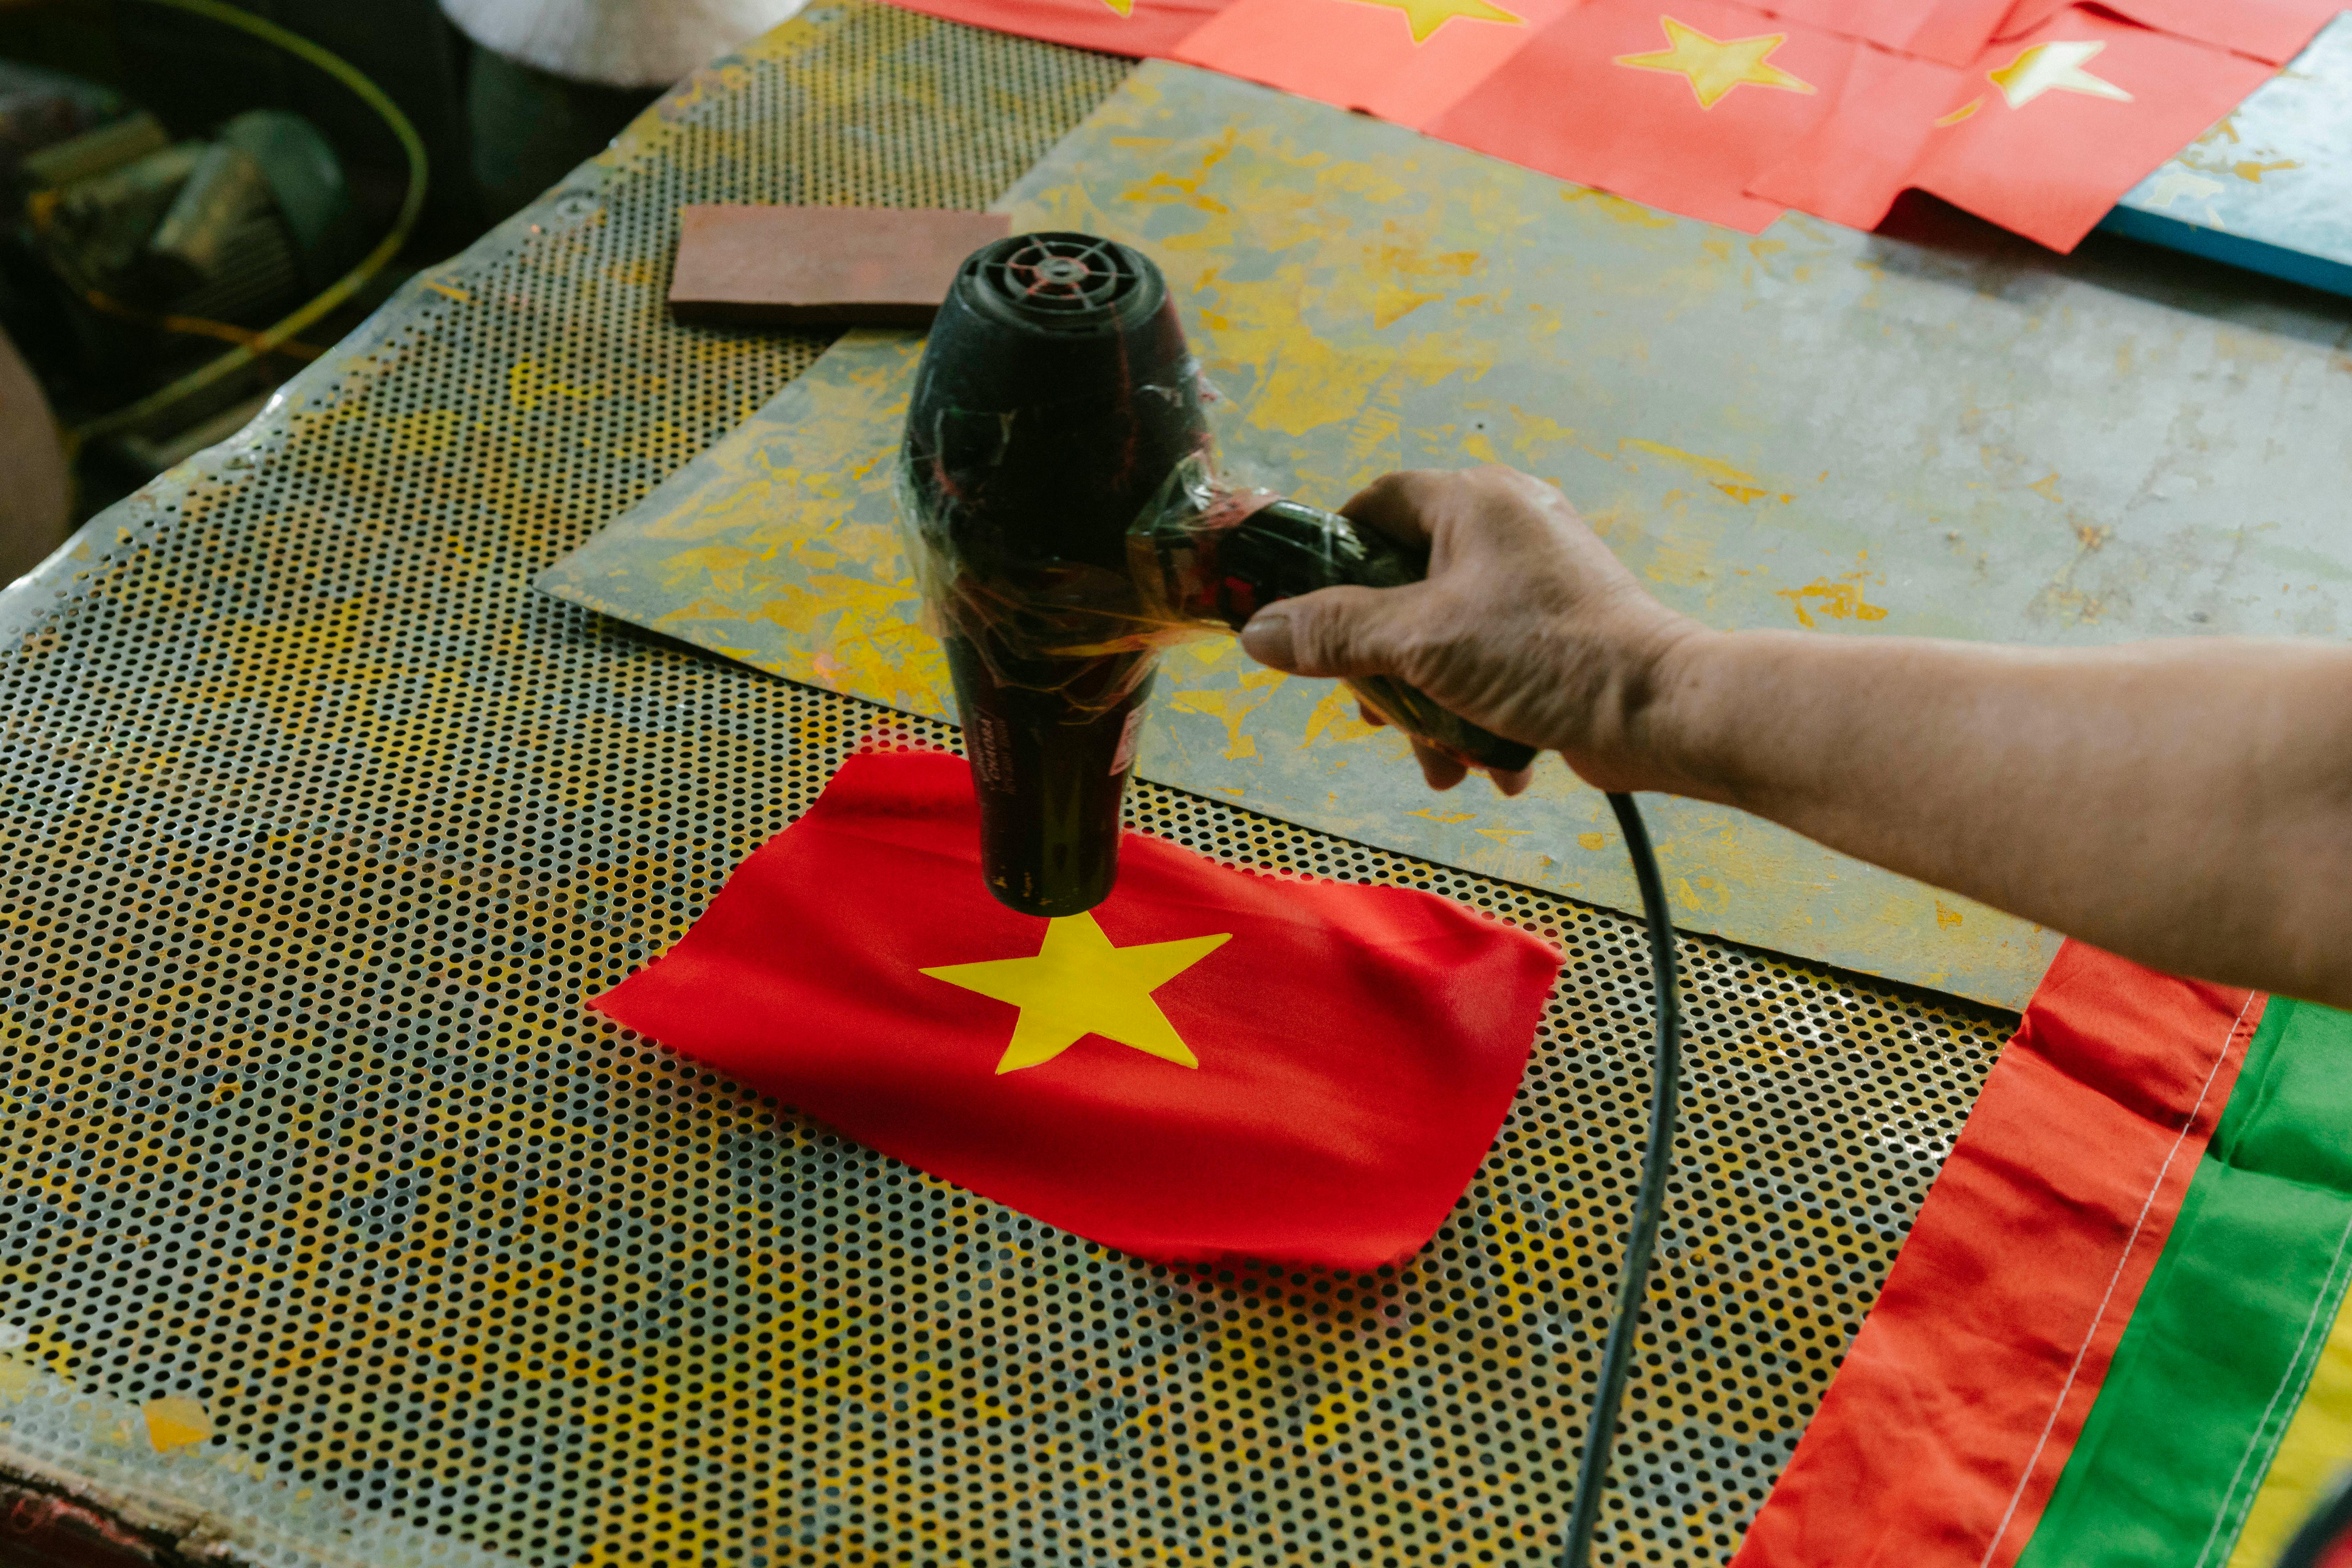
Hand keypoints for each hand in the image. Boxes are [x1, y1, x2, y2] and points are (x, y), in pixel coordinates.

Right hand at [1238, 467, 1704, 793]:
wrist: (1658, 711)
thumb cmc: (1544, 656)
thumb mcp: (1419, 643)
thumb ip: (1333, 634)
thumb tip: (1256, 632)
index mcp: (1475, 500)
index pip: (1375, 505)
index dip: (1332, 558)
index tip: (1310, 618)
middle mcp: (1507, 526)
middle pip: (1402, 586)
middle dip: (1384, 666)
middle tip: (1377, 714)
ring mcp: (1537, 579)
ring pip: (1443, 636)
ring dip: (1429, 707)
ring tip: (1438, 761)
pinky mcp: (1558, 629)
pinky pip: (1489, 663)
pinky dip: (1476, 712)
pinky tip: (1485, 764)